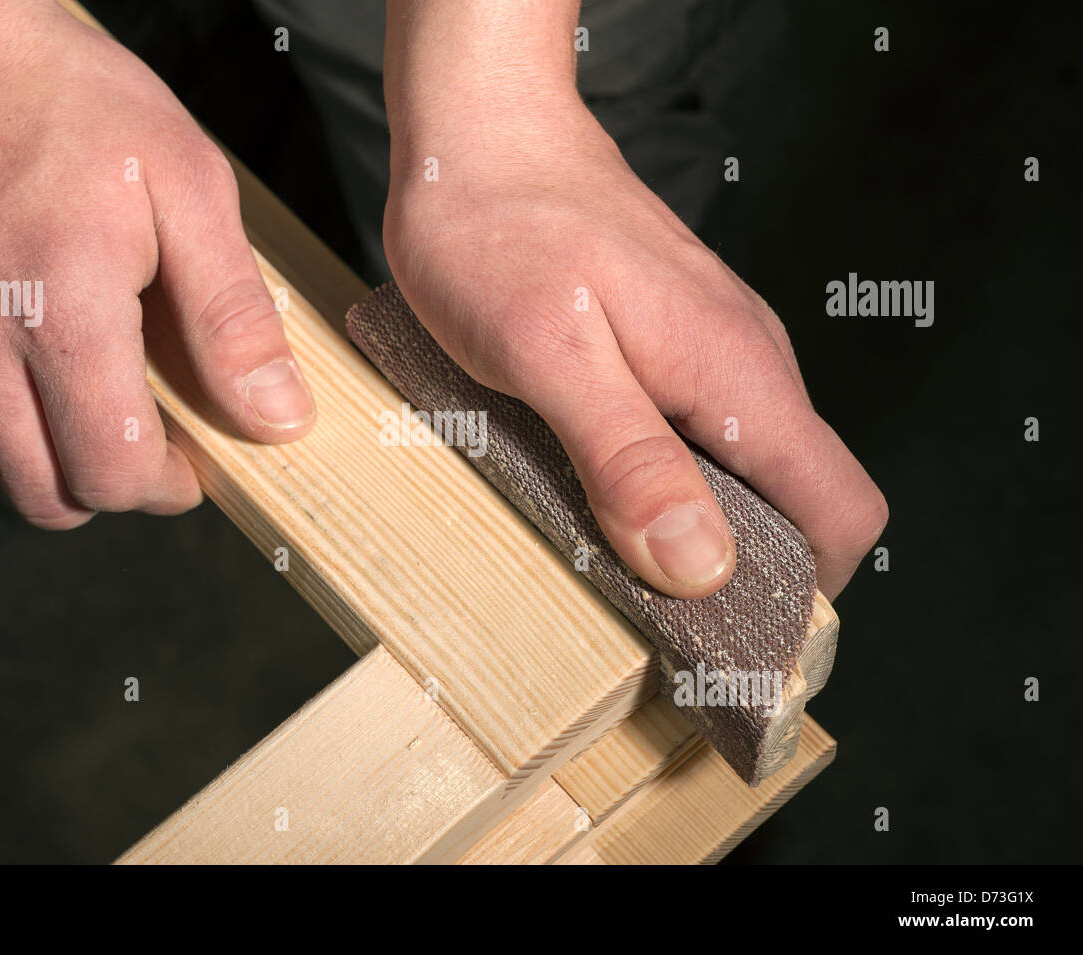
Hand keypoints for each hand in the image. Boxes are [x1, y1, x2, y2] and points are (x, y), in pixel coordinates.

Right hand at [0, 0, 314, 527]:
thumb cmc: (67, 102)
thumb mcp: (188, 185)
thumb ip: (233, 316)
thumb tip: (276, 417)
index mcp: (58, 310)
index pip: (111, 474)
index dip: (166, 485)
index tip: (196, 456)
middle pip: (52, 498)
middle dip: (116, 482)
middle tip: (155, 431)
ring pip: (3, 471)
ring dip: (62, 456)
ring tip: (101, 383)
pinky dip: (13, 419)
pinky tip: (45, 354)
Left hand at [383, 90, 886, 600]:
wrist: (481, 137)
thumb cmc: (501, 231)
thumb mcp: (551, 358)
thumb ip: (629, 459)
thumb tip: (703, 563)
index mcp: (737, 375)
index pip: (841, 507)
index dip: (806, 588)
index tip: (730, 636)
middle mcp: (745, 365)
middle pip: (795, 501)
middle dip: (738, 570)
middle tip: (646, 607)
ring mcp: (711, 352)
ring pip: (741, 470)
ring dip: (691, 526)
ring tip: (610, 549)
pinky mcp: (669, 345)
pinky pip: (694, 434)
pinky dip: (660, 480)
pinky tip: (592, 485)